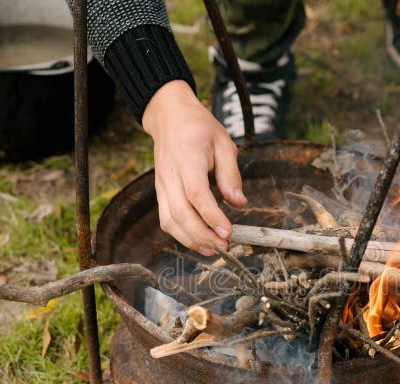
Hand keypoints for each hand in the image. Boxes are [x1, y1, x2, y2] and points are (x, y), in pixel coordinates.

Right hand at [142, 80, 246, 255]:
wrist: (169, 116)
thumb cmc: (199, 128)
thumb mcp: (224, 143)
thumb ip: (230, 174)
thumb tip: (239, 203)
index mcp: (187, 159)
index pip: (196, 194)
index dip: (212, 216)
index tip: (228, 231)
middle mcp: (169, 175)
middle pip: (180, 214)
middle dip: (202, 235)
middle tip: (225, 246)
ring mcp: (161, 185)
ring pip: (169, 221)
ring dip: (191, 240)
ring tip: (214, 249)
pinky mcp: (160, 193)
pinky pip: (166, 219)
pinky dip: (181, 234)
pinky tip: (200, 241)